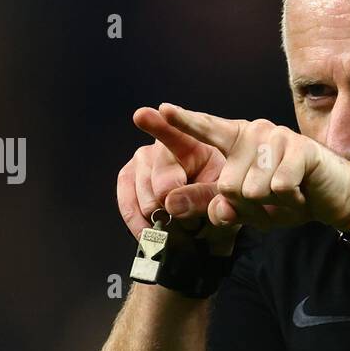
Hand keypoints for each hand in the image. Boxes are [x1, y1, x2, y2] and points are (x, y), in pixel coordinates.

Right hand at [120, 107, 236, 251]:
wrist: (215, 217)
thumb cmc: (222, 199)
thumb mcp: (223, 198)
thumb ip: (202, 197)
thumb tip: (169, 203)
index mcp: (192, 142)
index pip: (173, 131)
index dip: (158, 124)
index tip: (142, 116)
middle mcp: (162, 146)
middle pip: (158, 179)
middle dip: (174, 207)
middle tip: (194, 222)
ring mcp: (142, 162)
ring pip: (141, 194)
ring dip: (160, 218)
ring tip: (181, 229)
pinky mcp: (129, 179)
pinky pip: (126, 202)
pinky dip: (138, 224)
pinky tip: (150, 234)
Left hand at [159, 104, 349, 231]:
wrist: (333, 198)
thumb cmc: (285, 198)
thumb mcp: (243, 207)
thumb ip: (209, 205)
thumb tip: (171, 206)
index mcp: (235, 141)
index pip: (203, 130)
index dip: (179, 122)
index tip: (153, 110)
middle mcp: (253, 132)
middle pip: (227, 185)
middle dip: (248, 207)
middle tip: (270, 201)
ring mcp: (276, 137)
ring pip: (252, 190)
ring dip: (271, 206)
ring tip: (287, 195)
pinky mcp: (300, 148)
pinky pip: (279, 188)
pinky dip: (290, 202)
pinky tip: (301, 194)